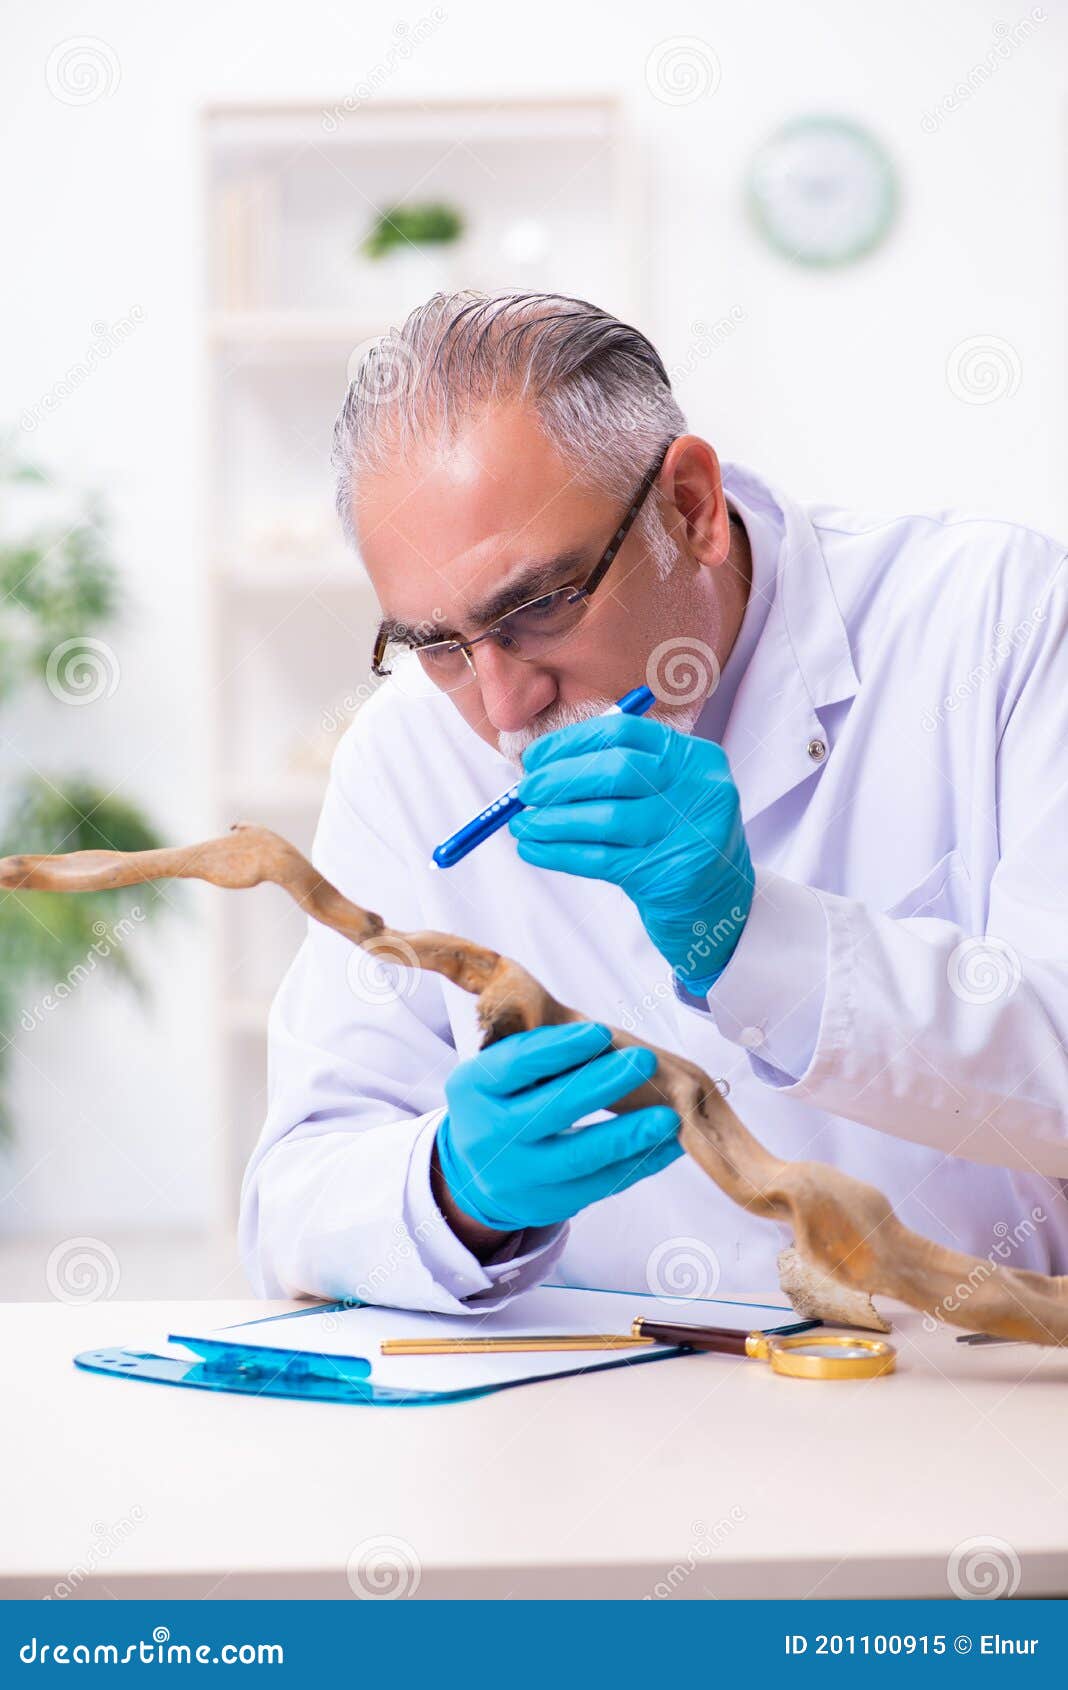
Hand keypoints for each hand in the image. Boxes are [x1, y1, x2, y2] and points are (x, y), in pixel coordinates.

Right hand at [435, 1022, 681, 1233]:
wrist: (474, 1171)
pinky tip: (667, 1145)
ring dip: (629, 1136)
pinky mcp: (547, 1203)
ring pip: (579, 1157)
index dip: (559, 1049)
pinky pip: (599, 1185)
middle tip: (644, 1062)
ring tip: (668, 1117)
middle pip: (550, 1112)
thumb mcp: (498, 1071)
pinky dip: (638, 1164)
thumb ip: (539, 1053)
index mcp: (474, 1088)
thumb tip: (606, 1039)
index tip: (600, 1032)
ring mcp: (517, 1175)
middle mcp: (489, 1135)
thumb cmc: (500, 1102)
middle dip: (601, 1086)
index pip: (517, 1066)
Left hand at [510, 713, 753, 992]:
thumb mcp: (664, 791)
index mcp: (694, 757)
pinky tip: (534, 849)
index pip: (622, 732)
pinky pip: (599, 859)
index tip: (535, 758)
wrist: (717, 902)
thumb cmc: (674, 836)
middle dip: (558, 780)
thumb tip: (540, 765)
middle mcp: (699, 789)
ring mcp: (688, 833)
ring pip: (604, 818)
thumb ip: (614, 768)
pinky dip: (558, 852)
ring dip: (551, 821)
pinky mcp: (668, 875)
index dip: (569, 742)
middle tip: (525, 793)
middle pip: (614, 770)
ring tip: (522, 824)